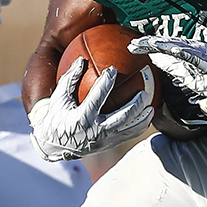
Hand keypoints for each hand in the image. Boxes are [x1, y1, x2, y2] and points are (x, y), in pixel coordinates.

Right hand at [26, 58, 153, 160]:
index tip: (113, 69)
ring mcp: (105, 140)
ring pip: (130, 128)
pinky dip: (140, 126)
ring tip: (151, 106)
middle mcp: (96, 131)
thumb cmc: (57, 118)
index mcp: (82, 118)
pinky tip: (147, 116)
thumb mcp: (59, 99)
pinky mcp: (110, 144)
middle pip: (123, 116)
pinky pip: (130, 135)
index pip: (97, 98)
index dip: (105, 83)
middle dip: (136, 103)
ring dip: (143, 117)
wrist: (55, 147)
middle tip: (144, 91)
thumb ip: (69, 79)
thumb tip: (81, 59)